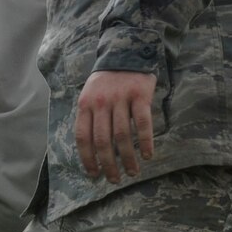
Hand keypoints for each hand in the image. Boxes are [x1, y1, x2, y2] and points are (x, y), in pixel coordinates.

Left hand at [74, 69, 157, 183]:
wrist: (127, 51)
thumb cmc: (107, 80)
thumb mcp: (90, 94)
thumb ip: (90, 117)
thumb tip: (91, 150)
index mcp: (85, 104)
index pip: (83, 137)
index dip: (88, 159)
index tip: (94, 174)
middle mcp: (101, 103)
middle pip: (102, 140)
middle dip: (108, 164)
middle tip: (115, 179)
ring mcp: (121, 99)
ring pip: (122, 136)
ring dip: (128, 158)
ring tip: (133, 172)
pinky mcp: (140, 96)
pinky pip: (142, 124)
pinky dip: (145, 142)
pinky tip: (148, 155)